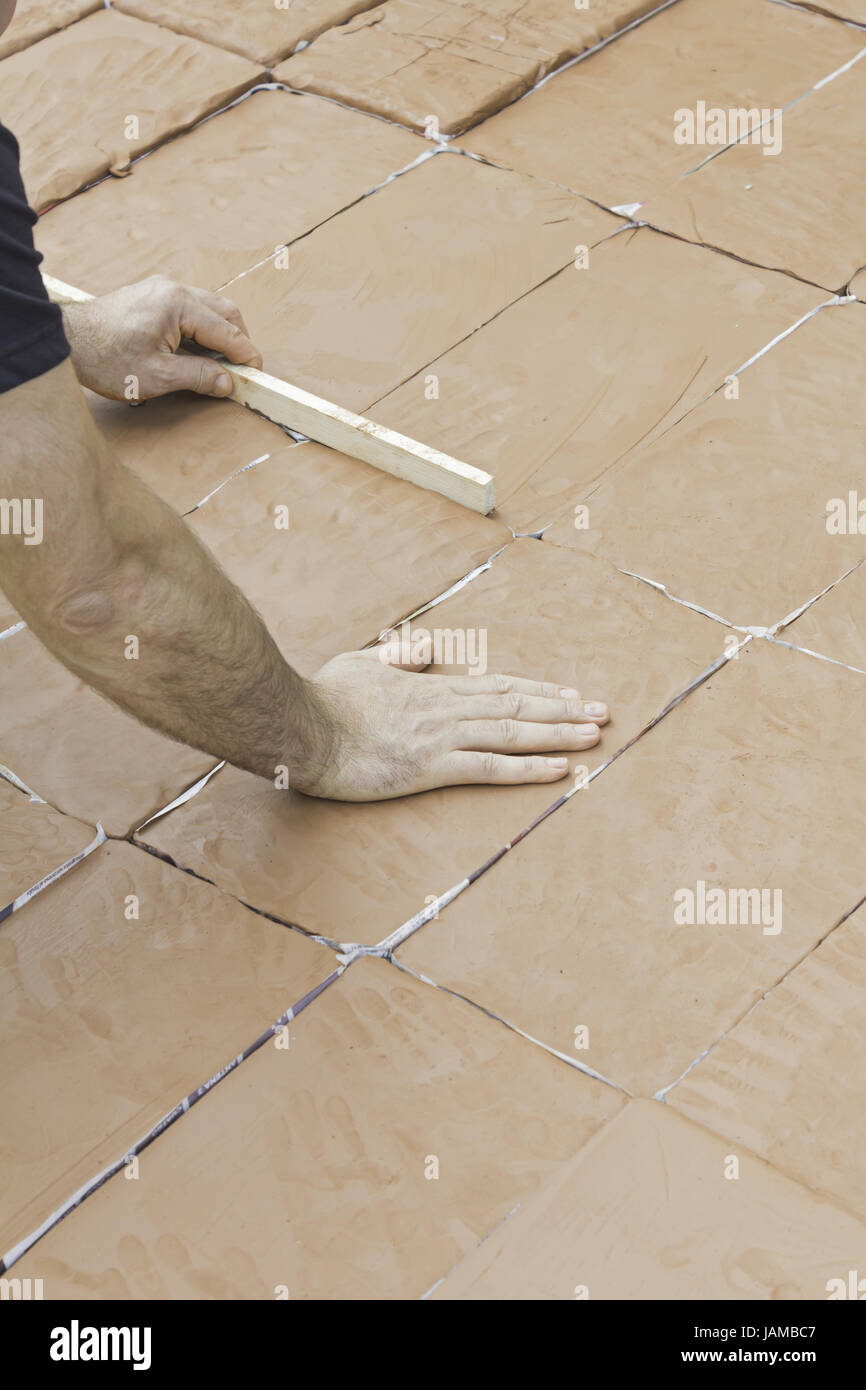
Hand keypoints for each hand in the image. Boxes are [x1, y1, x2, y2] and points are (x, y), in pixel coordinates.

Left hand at [62, 276, 261, 401]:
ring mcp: (161, 289)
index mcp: (178, 304)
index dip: (246, 355)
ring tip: (218, 365)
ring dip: (220, 335)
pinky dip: (201, 329)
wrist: (66, 341)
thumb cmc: (105, 358)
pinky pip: (189, 308)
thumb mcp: (157, 376)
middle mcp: (173, 288)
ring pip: (208, 308)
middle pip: (224, 311)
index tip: (257, 375)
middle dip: (238, 341)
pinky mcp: (152, 295)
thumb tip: (228, 382)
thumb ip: (198, 376)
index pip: (227, 330)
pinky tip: (195, 352)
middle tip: (242, 370)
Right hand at [291, 643, 609, 800]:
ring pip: (513, 732)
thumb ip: (398, 656)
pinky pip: (491, 767)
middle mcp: (446, 708)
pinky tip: (559, 769)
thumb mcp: (361, 663)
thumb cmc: (324, 698)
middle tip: (603, 712)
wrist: (301, 726)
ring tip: (595, 735)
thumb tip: (425, 647)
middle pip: (516, 705)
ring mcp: (442, 736)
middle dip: (563, 709)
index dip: (538, 690)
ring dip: (558, 734)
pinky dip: (529, 768)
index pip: (497, 686)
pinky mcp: (432, 766)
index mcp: (430, 686)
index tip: (570, 693)